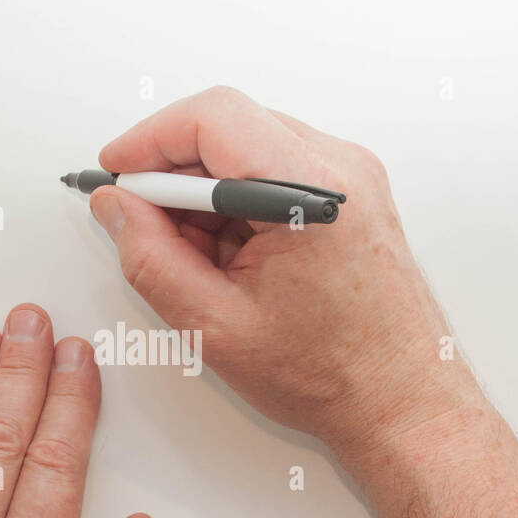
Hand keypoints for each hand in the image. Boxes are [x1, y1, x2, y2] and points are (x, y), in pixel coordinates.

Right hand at [91, 86, 482, 455]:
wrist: (401, 400)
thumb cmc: (331, 374)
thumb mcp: (214, 326)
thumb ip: (150, 258)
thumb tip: (115, 206)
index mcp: (312, 191)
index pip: (213, 118)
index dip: (150, 139)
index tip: (115, 171)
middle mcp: (340, 168)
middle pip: (229, 126)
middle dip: (173, 172)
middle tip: (143, 226)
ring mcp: (351, 176)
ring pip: (247, 148)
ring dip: (205, 193)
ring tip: (201, 261)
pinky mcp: (351, 193)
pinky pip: (274, 170)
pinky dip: (237, 203)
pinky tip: (233, 258)